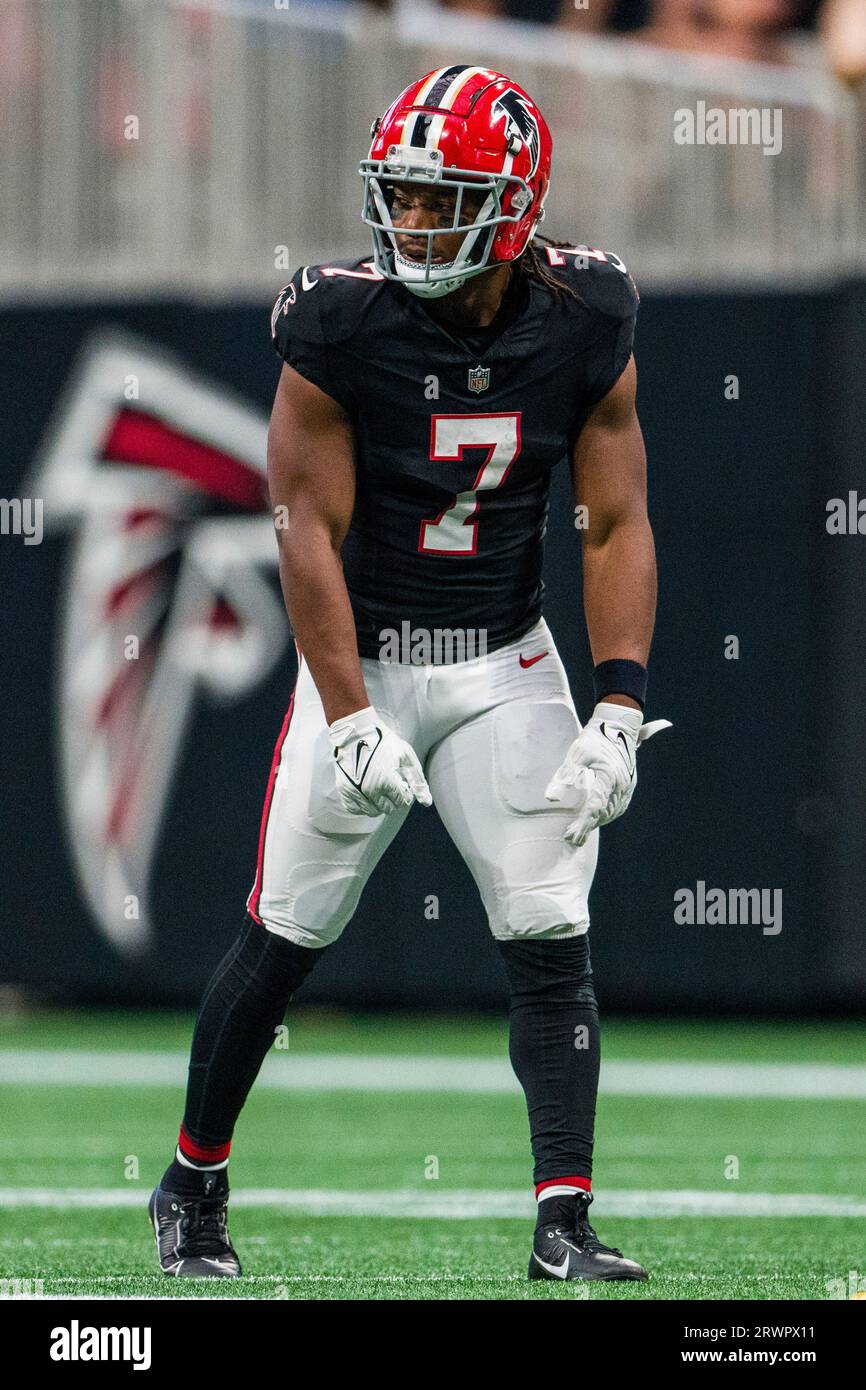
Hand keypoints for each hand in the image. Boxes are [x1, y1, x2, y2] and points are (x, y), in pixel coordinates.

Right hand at [328, 706, 431, 815]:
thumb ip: (417, 782)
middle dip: (394, 800)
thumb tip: (426, 802)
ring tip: (379, 788)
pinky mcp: (344, 790)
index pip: (403, 802)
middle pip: (388, 809)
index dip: (406, 794)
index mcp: (388, 781)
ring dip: (379, 804)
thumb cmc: (384, 742)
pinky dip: (363, 804)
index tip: (403, 783)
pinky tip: (367, 792)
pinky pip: (355, 809)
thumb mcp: (406, 757)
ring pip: (372, 811)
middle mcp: (370, 789)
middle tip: (391, 785)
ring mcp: (355, 791)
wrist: (356, 732)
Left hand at [544, 702, 670, 846]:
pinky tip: (595, 817)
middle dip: (586, 827)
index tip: (569, 836)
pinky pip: (618, 806)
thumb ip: (564, 776)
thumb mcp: (576, 754)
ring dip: (596, 822)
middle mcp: (621, 785)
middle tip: (570, 836)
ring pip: (612, 812)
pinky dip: (605, 815)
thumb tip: (550, 798)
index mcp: (608, 778)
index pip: (594, 808)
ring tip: (579, 830)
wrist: (617, 726)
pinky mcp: (629, 785)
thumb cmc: (594, 739)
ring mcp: (627, 786)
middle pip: (603, 814)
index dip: (581, 825)